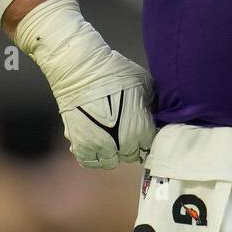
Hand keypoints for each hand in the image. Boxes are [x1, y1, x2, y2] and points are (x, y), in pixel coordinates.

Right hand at [58, 50, 157, 168]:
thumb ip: (150, 103)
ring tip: (109, 137)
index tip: (142, 128)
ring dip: (111, 151)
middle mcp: (122, 144)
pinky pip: (89, 160)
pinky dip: (93, 155)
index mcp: (140, 130)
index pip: (149, 144)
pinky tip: (95, 142)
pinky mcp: (79, 146)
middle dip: (130, 144)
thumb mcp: (144, 82)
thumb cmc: (114, 72)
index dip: (146, 135)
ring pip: (110, 161)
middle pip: (130, 155)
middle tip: (125, 130)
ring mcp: (99, 147)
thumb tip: (153, 111)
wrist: (80, 70)